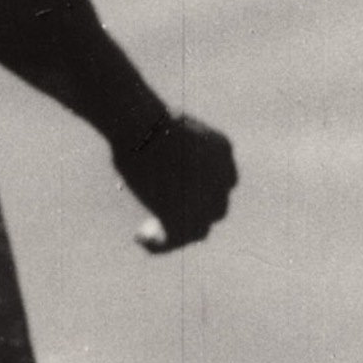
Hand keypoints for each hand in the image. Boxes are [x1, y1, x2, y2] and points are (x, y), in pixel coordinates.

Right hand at [113, 113, 237, 253]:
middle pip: (216, 206)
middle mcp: (223, 178)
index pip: (221, 178)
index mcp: (222, 150)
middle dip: (192, 212)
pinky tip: (140, 238)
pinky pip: (175, 238)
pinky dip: (160, 243)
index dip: (203, 187)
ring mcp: (207, 201)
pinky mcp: (185, 219)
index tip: (176, 188)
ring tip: (145, 231)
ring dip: (176, 232)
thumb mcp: (161, 128)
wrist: (144, 129)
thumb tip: (149, 159)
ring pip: (199, 228)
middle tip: (162, 212)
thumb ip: (164, 149)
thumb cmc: (144, 119)